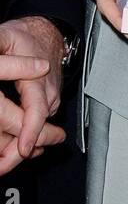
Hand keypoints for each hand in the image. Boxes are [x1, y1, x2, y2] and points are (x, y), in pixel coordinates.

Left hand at [0, 17, 67, 171]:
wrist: (48, 35)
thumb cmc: (26, 37)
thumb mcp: (7, 37)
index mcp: (39, 81)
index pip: (36, 111)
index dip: (31, 131)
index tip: (23, 148)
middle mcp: (47, 96)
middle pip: (37, 131)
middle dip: (19, 153)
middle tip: (1, 168)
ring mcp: (47, 103)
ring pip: (35, 132)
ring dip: (17, 149)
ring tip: (2, 164)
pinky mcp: (44, 107)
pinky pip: (34, 127)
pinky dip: (22, 140)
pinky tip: (7, 151)